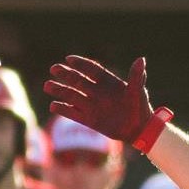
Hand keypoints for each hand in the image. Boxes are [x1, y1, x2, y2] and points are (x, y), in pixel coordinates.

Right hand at [45, 56, 160, 142]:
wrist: (139, 129)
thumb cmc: (140, 107)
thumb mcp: (139, 91)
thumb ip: (136, 77)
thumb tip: (141, 60)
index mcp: (107, 82)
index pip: (92, 70)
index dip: (81, 64)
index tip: (69, 59)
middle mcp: (96, 92)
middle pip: (78, 80)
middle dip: (66, 74)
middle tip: (54, 69)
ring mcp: (91, 105)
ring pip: (72, 96)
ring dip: (60, 90)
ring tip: (47, 86)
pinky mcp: (89, 120)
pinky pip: (73, 114)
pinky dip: (63, 110)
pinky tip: (53, 106)